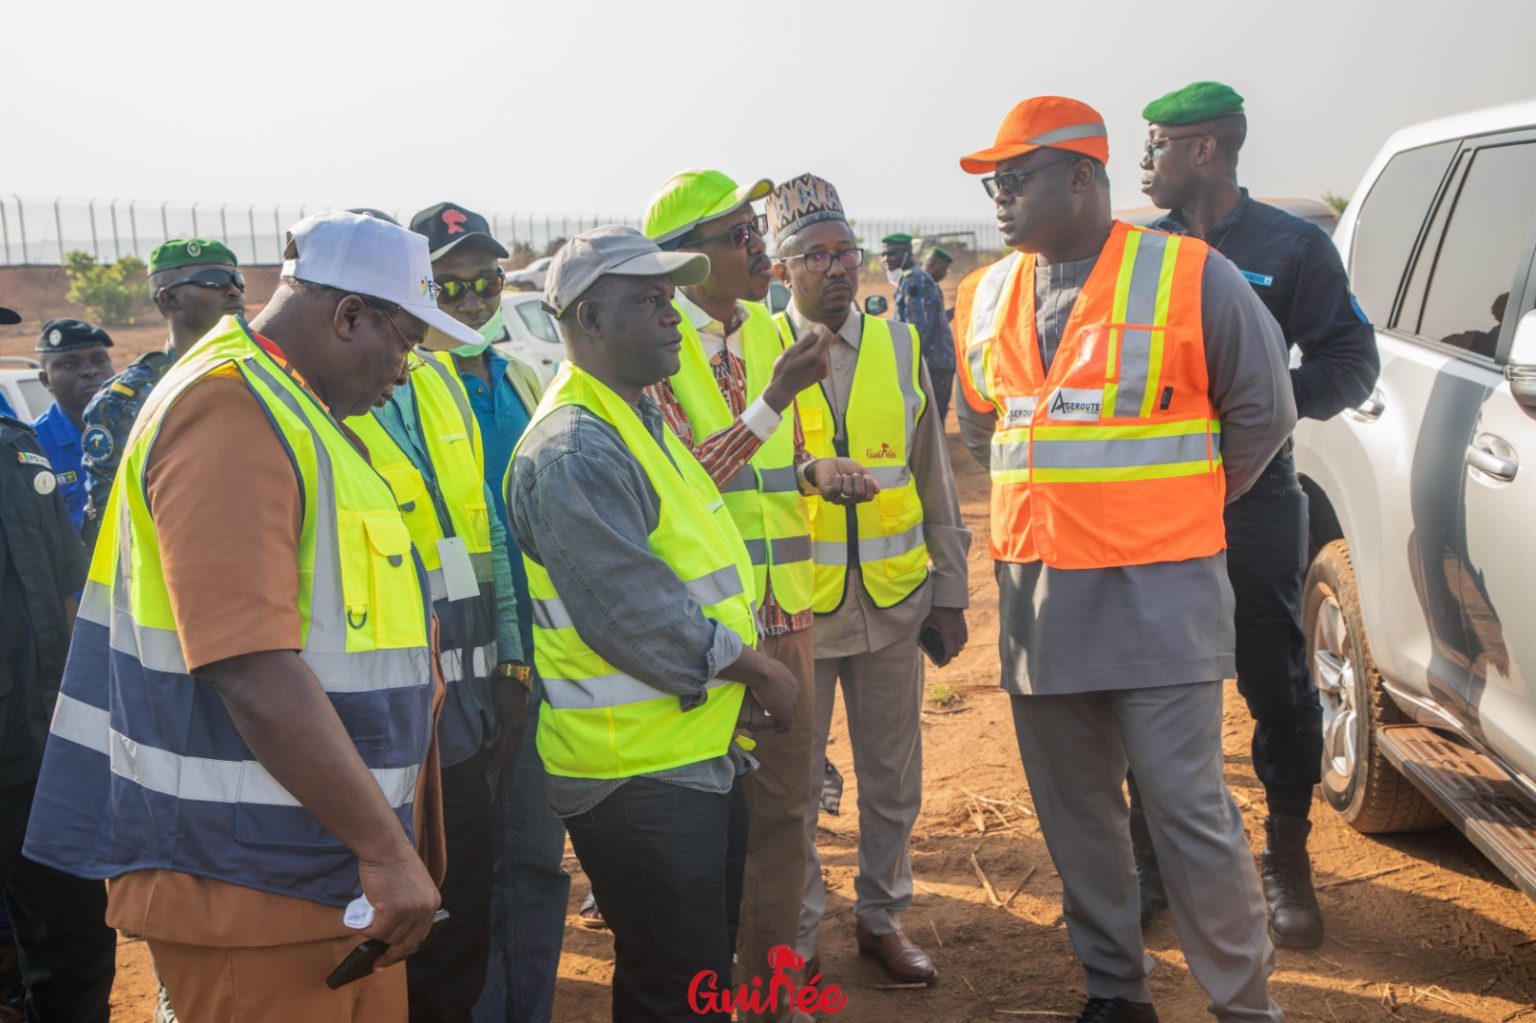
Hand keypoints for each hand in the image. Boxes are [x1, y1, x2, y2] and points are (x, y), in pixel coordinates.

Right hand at [357, 848, 440, 968]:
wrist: (384, 847)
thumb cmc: (393, 862)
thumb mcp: (413, 886)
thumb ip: (410, 906)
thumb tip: (396, 933)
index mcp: (433, 903)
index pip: (421, 935)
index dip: (406, 948)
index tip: (394, 958)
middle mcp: (425, 909)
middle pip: (406, 943)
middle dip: (391, 955)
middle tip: (377, 963)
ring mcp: (409, 911)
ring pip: (388, 937)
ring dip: (375, 934)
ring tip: (366, 922)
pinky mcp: (391, 911)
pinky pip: (375, 931)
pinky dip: (365, 929)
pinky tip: (361, 921)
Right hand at [485, 673, 530, 777]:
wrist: (511, 681)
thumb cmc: (507, 695)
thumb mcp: (504, 714)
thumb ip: (500, 727)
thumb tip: (492, 740)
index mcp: (519, 728)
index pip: (512, 748)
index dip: (503, 760)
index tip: (494, 769)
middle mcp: (520, 729)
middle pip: (510, 751)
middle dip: (499, 764)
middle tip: (488, 774)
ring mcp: (516, 725)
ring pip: (508, 747)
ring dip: (498, 759)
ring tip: (488, 769)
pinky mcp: (511, 721)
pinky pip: (505, 738)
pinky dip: (497, 747)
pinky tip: (489, 751)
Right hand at [721, 646, 797, 731]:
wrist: (763, 672)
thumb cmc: (762, 665)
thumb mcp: (767, 660)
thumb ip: (767, 659)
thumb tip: (758, 644)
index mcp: (793, 682)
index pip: (791, 694)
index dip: (782, 700)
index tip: (772, 703)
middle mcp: (796, 693)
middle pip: (792, 705)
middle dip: (783, 710)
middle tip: (771, 714)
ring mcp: (792, 704)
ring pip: (789, 716)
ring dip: (782, 720)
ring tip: (773, 724)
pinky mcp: (786, 714)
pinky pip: (787, 726)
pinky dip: (782, 729)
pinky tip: (776, 731)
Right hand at [762, 325, 832, 410]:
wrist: (783, 389)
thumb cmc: (784, 369)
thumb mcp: (791, 351)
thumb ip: (806, 340)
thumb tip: (819, 329)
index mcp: (816, 354)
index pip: (827, 334)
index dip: (820, 327)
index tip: (810, 327)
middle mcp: (823, 362)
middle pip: (824, 343)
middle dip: (814, 339)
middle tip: (800, 343)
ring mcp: (824, 369)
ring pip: (822, 351)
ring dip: (813, 349)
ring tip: (799, 356)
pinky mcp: (822, 374)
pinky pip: (822, 361)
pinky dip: (815, 358)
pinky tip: (804, 364)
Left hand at [810, 457, 879, 505]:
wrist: (828, 462)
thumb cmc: (844, 467)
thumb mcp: (861, 471)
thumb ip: (870, 480)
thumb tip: (878, 490)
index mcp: (858, 496)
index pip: (869, 497)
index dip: (869, 484)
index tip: (865, 475)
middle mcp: (849, 500)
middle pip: (860, 494)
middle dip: (858, 479)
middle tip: (852, 474)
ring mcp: (838, 499)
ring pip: (848, 491)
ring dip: (847, 478)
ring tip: (842, 475)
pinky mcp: (827, 495)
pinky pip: (837, 489)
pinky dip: (838, 480)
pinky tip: (837, 476)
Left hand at [922, 606, 968, 664]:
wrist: (946, 591)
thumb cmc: (934, 605)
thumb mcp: (924, 620)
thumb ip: (921, 632)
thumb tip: (917, 643)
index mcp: (949, 632)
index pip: (950, 654)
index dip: (945, 661)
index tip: (939, 665)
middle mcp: (958, 631)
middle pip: (957, 650)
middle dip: (949, 655)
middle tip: (939, 657)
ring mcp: (962, 626)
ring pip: (962, 643)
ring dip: (955, 647)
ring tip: (944, 647)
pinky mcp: (963, 621)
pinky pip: (964, 635)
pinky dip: (958, 639)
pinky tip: (950, 637)